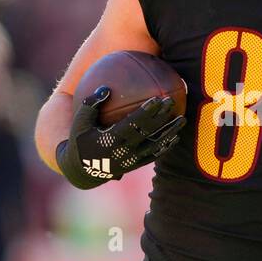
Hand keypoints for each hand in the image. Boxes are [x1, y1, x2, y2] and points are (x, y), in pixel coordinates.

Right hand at [55, 86, 184, 188]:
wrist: (81, 172)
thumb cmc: (79, 140)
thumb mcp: (79, 122)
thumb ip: (90, 104)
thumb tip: (106, 88)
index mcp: (110, 140)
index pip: (132, 124)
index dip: (145, 113)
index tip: (157, 99)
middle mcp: (123, 151)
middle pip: (147, 132)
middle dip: (161, 117)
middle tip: (171, 101)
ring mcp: (131, 160)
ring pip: (155, 145)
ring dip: (170, 132)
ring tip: (183, 119)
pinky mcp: (135, 166)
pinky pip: (154, 155)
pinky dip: (165, 146)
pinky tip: (175, 135)